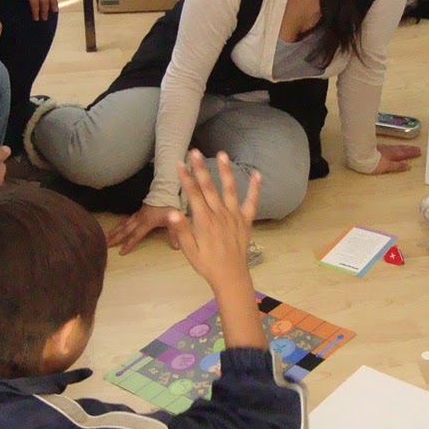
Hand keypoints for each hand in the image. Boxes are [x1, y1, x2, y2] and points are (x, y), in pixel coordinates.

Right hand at [105, 203, 175, 254]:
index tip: (121, 252)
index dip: (129, 244)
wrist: (165, 192)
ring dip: (114, 231)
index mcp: (147, 223)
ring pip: (124, 224)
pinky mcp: (138, 212)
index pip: (136, 236)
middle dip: (115, 238)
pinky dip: (119, 224)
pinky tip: (116, 227)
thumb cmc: (169, 207)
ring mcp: (138, 215)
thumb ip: (174, 234)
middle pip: (125, 230)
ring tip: (105, 237)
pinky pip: (126, 219)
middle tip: (105, 244)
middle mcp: (140, 219)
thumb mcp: (173, 221)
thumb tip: (177, 247)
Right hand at [168, 151, 264, 349]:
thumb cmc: (207, 264)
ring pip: (230, 190)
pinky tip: (257, 174)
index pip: (193, 194)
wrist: (231, 276)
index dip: (186, 178)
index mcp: (204, 221)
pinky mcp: (246, 221)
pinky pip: (251, 202)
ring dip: (225, 172)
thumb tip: (172, 212)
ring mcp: (235, 216)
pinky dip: (255, 189)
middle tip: (195, 152)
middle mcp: (220, 214)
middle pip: (209, 187)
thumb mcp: (190, 250)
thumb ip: (182, 230)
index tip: (179, 163)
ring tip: (222, 154)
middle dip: (201, 168)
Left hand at [370, 143, 421, 174]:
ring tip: (409, 148)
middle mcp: (390, 150)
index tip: (419, 152)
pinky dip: (396, 147)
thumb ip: (397, 166)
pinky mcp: (379, 148)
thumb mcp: (387, 166)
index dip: (411, 153)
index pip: (404, 154)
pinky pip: (392, 146)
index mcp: (393, 155)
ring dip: (404, 147)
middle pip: (402, 149)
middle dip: (410, 150)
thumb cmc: (374, 163)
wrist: (361, 156)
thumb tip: (408, 166)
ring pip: (397, 147)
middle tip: (418, 149)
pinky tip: (395, 148)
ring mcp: (384, 148)